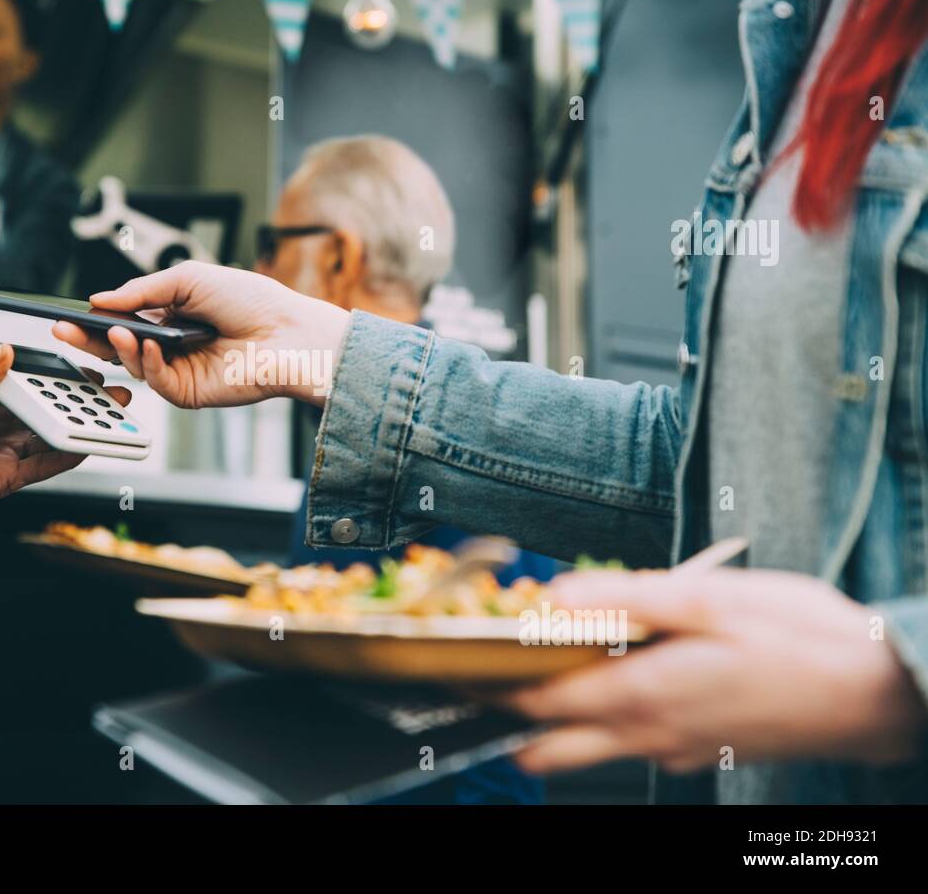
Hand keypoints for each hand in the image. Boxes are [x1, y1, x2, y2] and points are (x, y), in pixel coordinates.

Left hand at [0, 343, 131, 540]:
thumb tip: (1, 353)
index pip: (26, 382)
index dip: (56, 376)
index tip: (84, 366)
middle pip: (45, 410)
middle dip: (79, 402)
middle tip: (113, 393)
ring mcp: (0, 453)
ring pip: (47, 437)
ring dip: (78, 429)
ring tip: (111, 420)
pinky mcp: (1, 481)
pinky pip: (39, 468)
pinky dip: (63, 458)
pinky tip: (85, 447)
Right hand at [50, 262, 350, 407]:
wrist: (287, 332)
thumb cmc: (249, 300)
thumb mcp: (189, 278)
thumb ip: (142, 289)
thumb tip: (100, 299)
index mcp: (169, 315)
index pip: (122, 319)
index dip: (96, 318)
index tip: (70, 313)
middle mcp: (170, 345)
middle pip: (119, 346)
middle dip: (89, 339)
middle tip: (62, 330)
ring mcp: (179, 370)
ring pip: (133, 367)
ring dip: (119, 349)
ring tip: (114, 332)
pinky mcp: (190, 393)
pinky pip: (157, 383)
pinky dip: (148, 365)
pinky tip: (150, 347)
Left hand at [498, 568, 927, 772]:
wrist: (880, 692)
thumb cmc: (801, 640)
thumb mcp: (707, 598)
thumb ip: (621, 597)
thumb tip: (552, 595)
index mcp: (640, 696)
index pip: (534, 704)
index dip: (491, 684)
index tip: (464, 658)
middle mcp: (647, 735)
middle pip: (545, 749)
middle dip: (512, 716)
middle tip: (500, 665)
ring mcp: (674, 750)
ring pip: (589, 748)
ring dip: (562, 711)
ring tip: (564, 653)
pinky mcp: (699, 750)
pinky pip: (636, 741)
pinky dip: (612, 712)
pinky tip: (632, 665)